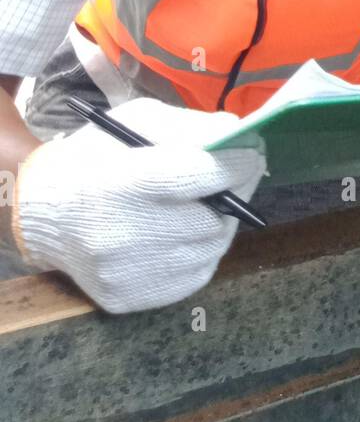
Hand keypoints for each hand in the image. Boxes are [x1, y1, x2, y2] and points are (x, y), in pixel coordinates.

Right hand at [13, 98, 263, 313]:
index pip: (197, 177)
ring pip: (210, 248)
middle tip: (243, 174)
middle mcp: (123, 234)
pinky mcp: (129, 298)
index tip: (253, 152)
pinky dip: (202, 250)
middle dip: (236, 192)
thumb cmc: (95, 158)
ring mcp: (126, 273)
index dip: (236, 165)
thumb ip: (188, 126)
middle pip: (212, 219)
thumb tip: (237, 134)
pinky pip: (194, 275)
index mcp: (122, 184)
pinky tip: (189, 230)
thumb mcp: (135, 123)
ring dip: (222, 222)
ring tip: (213, 201)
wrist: (44, 214)